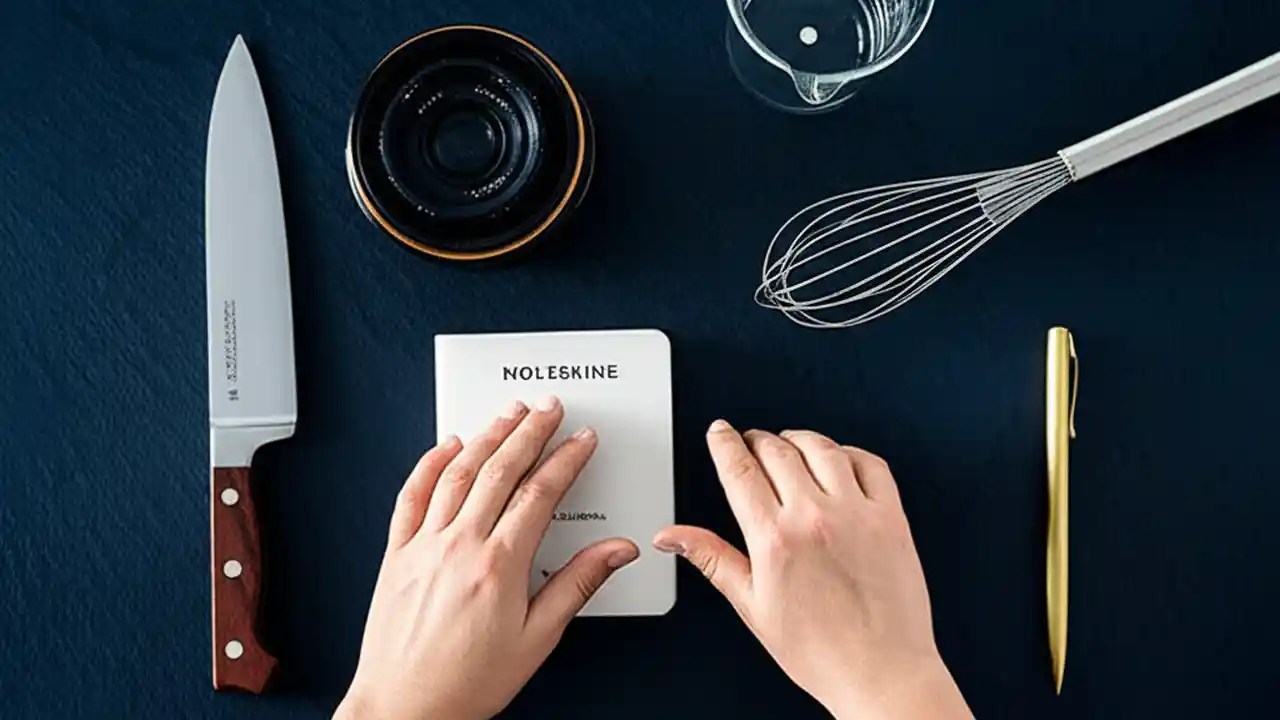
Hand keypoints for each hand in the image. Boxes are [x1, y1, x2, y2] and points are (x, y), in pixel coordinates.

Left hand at [336, 397, 638, 719]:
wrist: (404, 708)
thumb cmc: (468, 682)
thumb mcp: (538, 639)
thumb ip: (577, 585)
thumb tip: (616, 552)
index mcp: (499, 566)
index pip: (540, 493)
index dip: (566, 459)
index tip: (582, 440)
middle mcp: (459, 546)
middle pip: (500, 470)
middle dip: (530, 432)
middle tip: (550, 409)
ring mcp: (424, 545)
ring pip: (458, 472)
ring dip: (487, 435)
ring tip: (509, 413)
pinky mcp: (397, 553)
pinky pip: (412, 495)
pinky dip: (429, 464)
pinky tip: (446, 446)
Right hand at [654, 421, 970, 719]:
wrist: (881, 674)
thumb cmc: (820, 651)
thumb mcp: (752, 605)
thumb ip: (711, 558)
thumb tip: (671, 537)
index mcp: (774, 540)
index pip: (739, 469)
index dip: (724, 442)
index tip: (720, 432)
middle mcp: (815, 518)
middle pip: (777, 450)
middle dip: (756, 439)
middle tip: (749, 441)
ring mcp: (857, 514)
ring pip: (822, 448)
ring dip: (798, 439)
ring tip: (789, 445)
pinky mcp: (891, 517)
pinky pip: (870, 463)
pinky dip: (849, 452)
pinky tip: (839, 460)